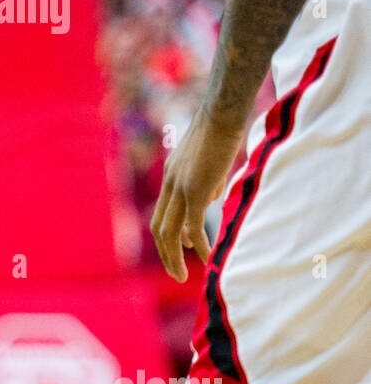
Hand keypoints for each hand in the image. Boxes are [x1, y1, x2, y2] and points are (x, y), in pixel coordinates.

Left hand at [151, 107, 247, 282]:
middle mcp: (170, 184)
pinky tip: (206, 257)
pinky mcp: (195, 189)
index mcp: (171, 177)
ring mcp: (180, 187)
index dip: (168, 236)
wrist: (225, 109)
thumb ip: (208, 183)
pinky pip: (192, 224)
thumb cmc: (225, 128)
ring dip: (174, 257)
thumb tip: (212, 201)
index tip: (182, 249)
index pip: (162, 214)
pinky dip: (198, 243)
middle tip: (176, 273)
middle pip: (159, 228)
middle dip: (165, 254)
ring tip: (183, 275)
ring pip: (170, 232)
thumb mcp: (212, 160)